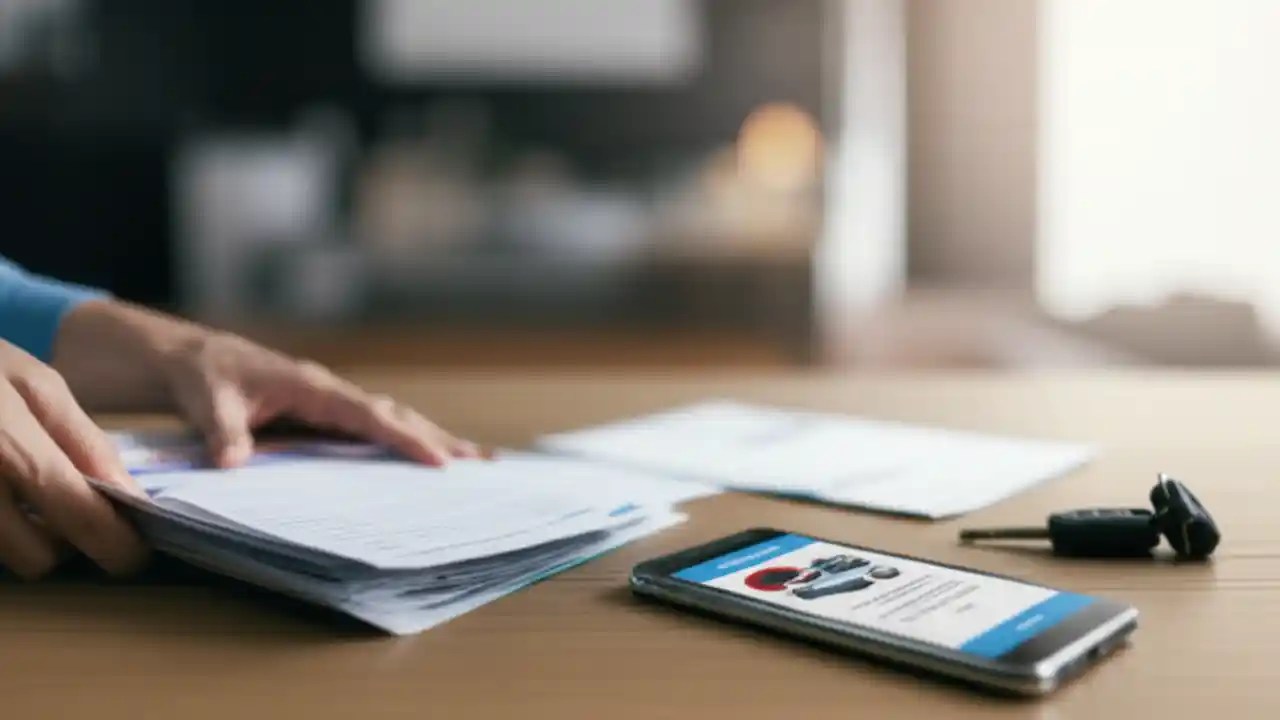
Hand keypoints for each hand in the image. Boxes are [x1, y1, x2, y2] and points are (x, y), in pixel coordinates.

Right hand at [0, 340, 147, 578]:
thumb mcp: (35, 385)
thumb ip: (84, 442)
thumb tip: (129, 497)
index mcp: (8, 445)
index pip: (77, 514)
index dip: (115, 543)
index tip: (133, 552)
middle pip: (35, 557)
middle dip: (62, 545)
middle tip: (69, 514)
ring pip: (3, 557)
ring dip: (24, 542)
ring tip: (26, 495)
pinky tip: (2, 495)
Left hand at [157, 332, 480, 467]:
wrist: (194, 361)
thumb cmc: (204, 378)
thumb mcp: (206, 402)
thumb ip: (223, 432)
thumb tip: (232, 463)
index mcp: (312, 387)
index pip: (368, 415)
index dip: (404, 438)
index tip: (439, 461)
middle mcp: (332, 392)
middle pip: (395, 415)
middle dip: (437, 438)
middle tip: (480, 463)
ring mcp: (333, 404)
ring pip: (392, 420)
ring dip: (431, 439)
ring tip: (476, 461)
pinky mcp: (326, 416)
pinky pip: (375, 429)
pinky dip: (406, 441)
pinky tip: (427, 458)